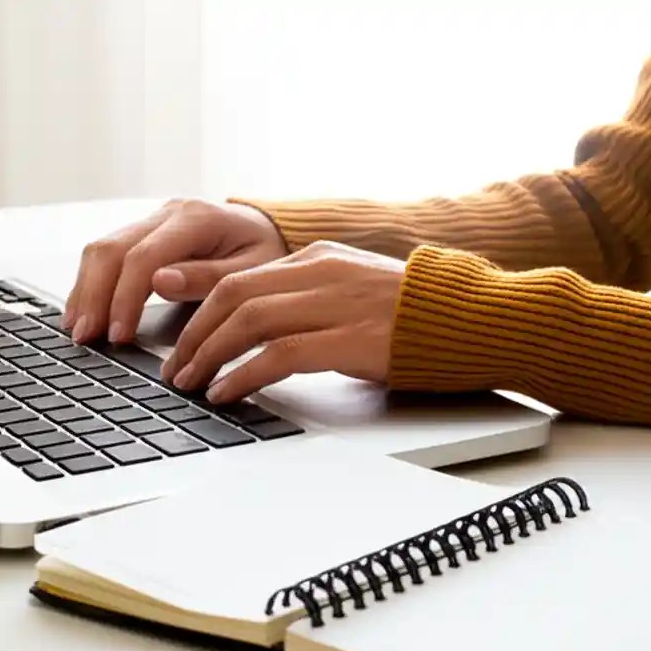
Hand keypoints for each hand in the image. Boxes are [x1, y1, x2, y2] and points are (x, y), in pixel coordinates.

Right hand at [63, 199, 286, 343]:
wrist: (270, 230)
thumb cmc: (266, 252)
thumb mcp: (253, 270)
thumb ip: (209, 277)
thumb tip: (160, 283)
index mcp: (196, 218)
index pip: (144, 256)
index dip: (125, 297)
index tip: (118, 334)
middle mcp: (168, 212)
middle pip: (112, 249)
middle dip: (94, 295)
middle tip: (86, 337)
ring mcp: (153, 220)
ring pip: (102, 249)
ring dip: (85, 290)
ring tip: (78, 330)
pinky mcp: (145, 233)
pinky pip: (108, 255)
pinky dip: (92, 283)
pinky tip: (85, 311)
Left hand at [161, 241, 404, 403]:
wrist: (475, 318)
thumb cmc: (419, 314)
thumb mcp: (355, 290)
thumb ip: (311, 297)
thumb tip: (264, 326)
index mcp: (319, 259)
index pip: (241, 279)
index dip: (201, 312)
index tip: (185, 343)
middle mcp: (322, 273)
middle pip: (233, 295)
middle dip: (195, 335)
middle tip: (176, 369)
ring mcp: (337, 304)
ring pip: (248, 321)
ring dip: (209, 355)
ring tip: (191, 384)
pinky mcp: (351, 339)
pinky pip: (280, 354)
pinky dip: (243, 374)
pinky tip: (227, 392)